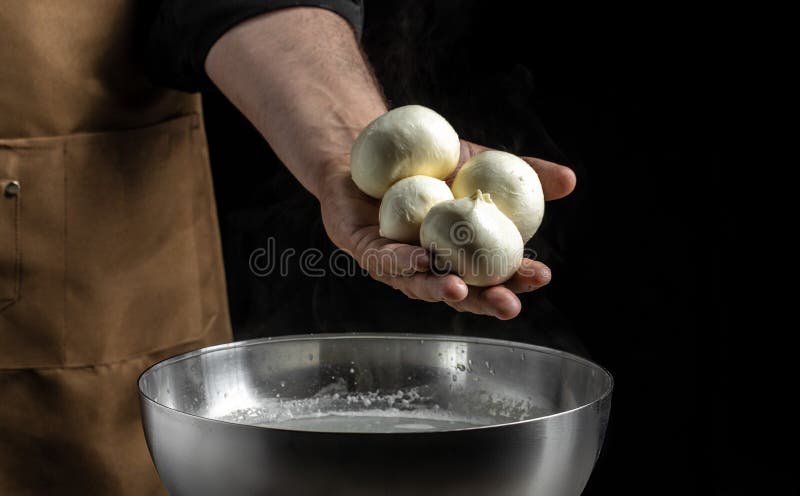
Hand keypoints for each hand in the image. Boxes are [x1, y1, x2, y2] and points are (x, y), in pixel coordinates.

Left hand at [317, 140, 575, 319]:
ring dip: (441, 290)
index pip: (495, 273)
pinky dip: (402, 262)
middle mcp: (432, 264)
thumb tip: (570, 180)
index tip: (541, 276)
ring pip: (420, 284)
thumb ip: (522, 175)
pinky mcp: (365, 249)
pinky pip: (384, 260)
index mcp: (463, 252)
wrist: (374, 145)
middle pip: (463, 290)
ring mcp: (397, 262)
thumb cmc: (432, 161)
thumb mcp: (482, 163)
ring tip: (461, 291)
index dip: (517, 279)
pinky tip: (419, 261)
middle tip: (508, 305)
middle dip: (485, 301)